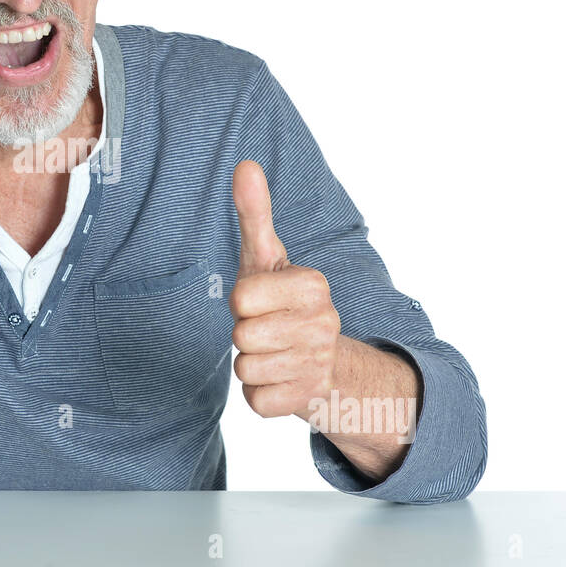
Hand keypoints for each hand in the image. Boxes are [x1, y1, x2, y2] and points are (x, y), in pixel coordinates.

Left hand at [229, 160, 341, 417]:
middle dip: (244, 334)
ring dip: (250, 363)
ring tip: (272, 353)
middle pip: (241, 335)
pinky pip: (254, 402)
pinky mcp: (305, 401)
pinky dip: (258, 394)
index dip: (242, 300)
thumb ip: (255, 213)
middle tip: (265, 329)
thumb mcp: (266, 257)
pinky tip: (279, 379)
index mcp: (314, 285)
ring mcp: (318, 364)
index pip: (242, 298)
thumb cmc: (282, 302)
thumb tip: (245, 164)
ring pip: (245, 368)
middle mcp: (324, 324)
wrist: (322, 363)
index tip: (261, 301)